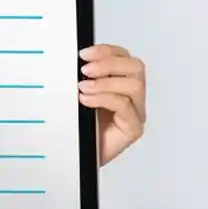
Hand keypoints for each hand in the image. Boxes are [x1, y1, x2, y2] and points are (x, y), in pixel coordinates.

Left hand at [78, 43, 146, 165]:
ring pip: (134, 86)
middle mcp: (131, 96)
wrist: (73, 157)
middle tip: (85, 70)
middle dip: (109, 63)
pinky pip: (126, 107)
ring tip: (83, 87)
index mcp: (119, 82)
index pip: (123, 57)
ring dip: (106, 82)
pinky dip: (105, 99)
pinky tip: (86, 100)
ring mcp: (134, 113)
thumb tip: (72, 60)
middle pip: (135, 67)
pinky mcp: (132, 129)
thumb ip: (80, 78)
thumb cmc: (74, 126)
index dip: (106, 51)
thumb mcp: (74, 94)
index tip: (83, 54)